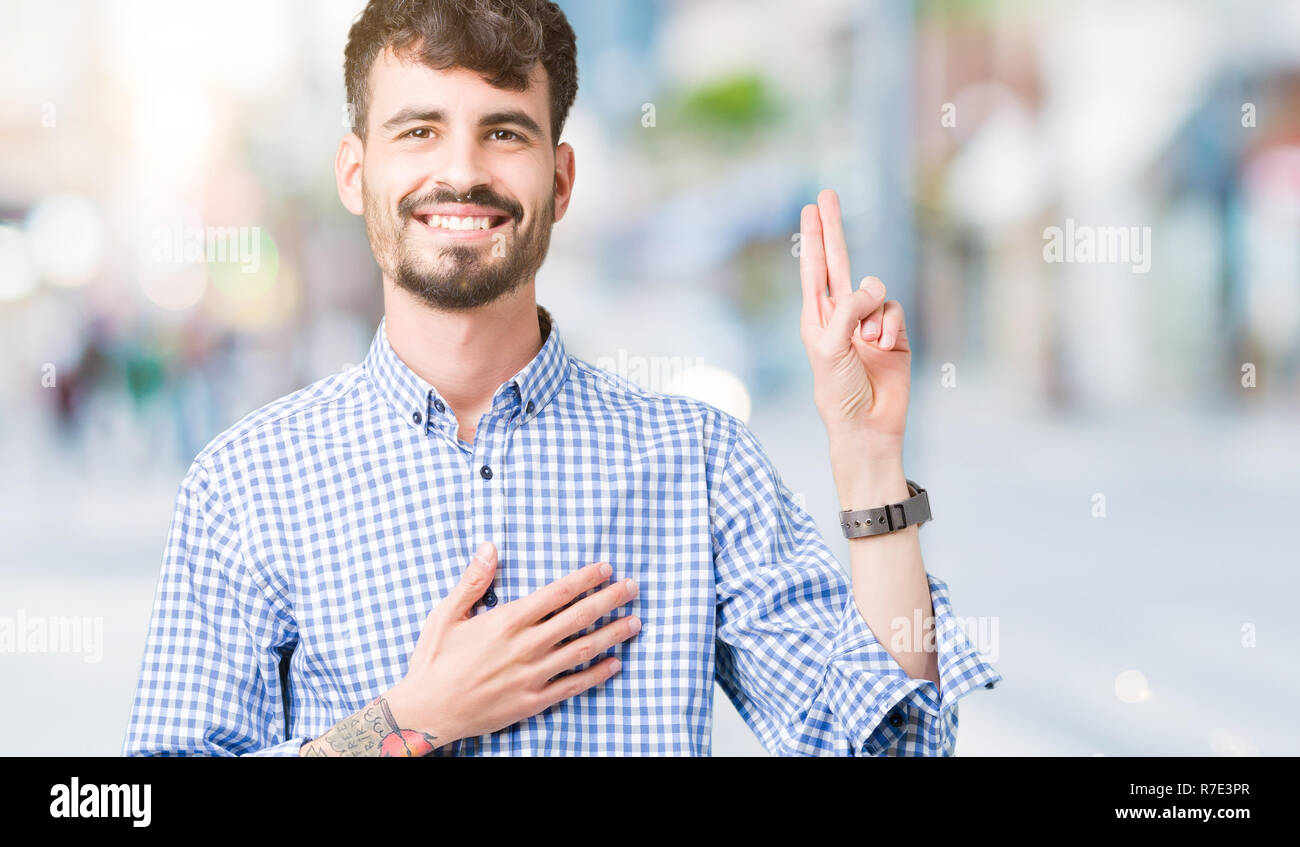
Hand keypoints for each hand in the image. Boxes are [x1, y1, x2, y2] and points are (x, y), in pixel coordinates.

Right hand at [385, 541, 640, 747]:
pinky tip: (615, 664)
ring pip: (582, 651)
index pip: (557, 593)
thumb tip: (489, 547)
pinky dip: (596, 674)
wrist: (426, 712)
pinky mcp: (533, 701)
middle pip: (578, 618)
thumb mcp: (446, 614)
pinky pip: (573, 686)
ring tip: (635, 622)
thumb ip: (473, 581)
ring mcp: (532, 675)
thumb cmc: (434, 661)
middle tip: (633, 588)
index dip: (585, 579)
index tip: (607, 568)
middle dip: (610, 600)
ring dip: (612, 635)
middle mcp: (525, 646)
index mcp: (507, 621)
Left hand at [798, 189, 910, 452]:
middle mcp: (840, 315)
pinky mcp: (893, 332)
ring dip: (873, 313)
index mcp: (816, 318)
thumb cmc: (838, 390)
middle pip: (839, 262)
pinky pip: (894, 309)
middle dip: (833, 228)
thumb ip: (847, 310)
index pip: (814, 269)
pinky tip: (882, 349)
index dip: (814, 237)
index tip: (810, 207)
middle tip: (826, 194)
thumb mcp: (830, 347)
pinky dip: (889, 327)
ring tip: (867, 343)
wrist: (867, 424)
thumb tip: (870, 288)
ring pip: (875, 289)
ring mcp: (868, 322)